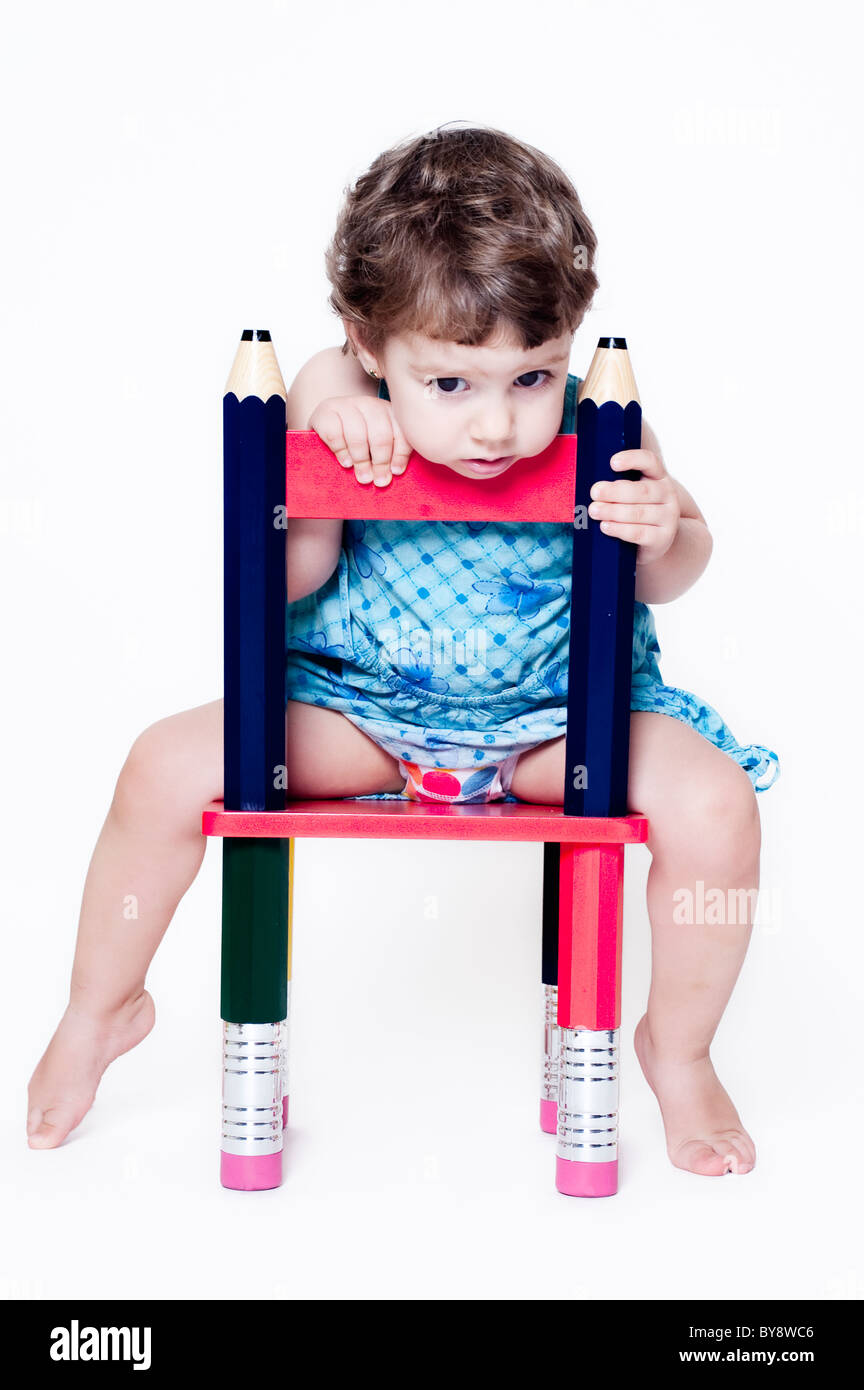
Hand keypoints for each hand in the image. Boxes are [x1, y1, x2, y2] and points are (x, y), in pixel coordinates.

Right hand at [309, 395, 412, 487]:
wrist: (329, 423)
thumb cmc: (360, 440)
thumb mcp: (378, 444)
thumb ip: (390, 454)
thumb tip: (392, 475)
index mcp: (389, 411)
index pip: (401, 432)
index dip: (400, 455)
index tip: (396, 472)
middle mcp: (370, 404)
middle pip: (380, 435)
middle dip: (381, 462)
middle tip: (379, 481)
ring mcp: (347, 404)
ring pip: (358, 435)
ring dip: (361, 460)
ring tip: (363, 476)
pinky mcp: (326, 410)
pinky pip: (334, 435)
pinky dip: (341, 452)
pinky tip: (346, 462)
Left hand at [587, 446, 680, 565]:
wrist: (657, 540)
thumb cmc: (638, 510)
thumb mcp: (633, 493)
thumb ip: (619, 484)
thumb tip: (594, 484)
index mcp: (658, 476)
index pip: (649, 461)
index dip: (632, 459)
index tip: (612, 462)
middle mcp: (667, 494)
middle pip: (642, 490)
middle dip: (615, 491)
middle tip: (594, 492)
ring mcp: (668, 517)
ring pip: (638, 513)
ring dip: (613, 511)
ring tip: (594, 510)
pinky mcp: (662, 538)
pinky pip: (638, 533)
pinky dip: (620, 529)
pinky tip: (605, 526)